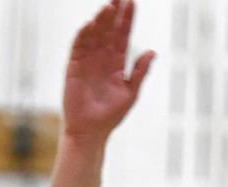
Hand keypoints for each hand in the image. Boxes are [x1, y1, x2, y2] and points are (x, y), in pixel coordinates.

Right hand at [63, 0, 154, 142]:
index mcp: (116, 63)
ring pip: (95, 35)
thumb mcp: (130, 93)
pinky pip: (79, 47)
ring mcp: (87, 60)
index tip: (132, 2)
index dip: (127, 19)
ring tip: (110, 6)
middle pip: (109, 30)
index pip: (122, 35)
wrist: (91, 131)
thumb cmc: (111, 115)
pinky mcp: (74, 66)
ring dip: (102, 20)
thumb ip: (140, 72)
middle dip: (115, 12)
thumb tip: (152, 52)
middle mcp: (101, 58)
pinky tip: (92, 24)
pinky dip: (84, 35)